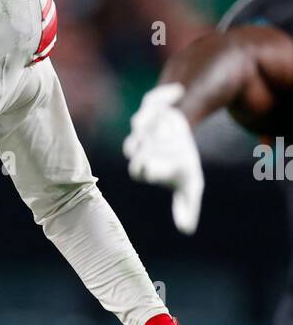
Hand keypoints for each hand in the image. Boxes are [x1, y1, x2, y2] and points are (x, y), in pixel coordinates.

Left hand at [124, 84, 204, 234]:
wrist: (182, 135)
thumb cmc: (182, 164)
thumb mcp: (190, 185)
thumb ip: (187, 206)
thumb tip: (186, 230)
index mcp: (145, 166)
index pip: (138, 169)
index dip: (146, 168)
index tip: (153, 168)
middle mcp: (139, 146)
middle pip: (133, 146)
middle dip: (143, 144)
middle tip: (158, 140)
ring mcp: (145, 126)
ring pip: (139, 122)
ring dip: (148, 119)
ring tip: (163, 116)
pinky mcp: (154, 106)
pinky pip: (154, 99)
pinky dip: (164, 96)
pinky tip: (177, 94)